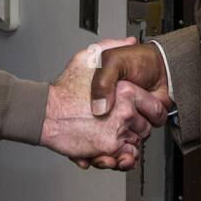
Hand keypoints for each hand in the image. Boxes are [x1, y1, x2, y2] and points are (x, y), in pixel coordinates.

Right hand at [39, 38, 167, 169]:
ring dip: (127, 144)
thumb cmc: (65, 88)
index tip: (140, 112)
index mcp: (126, 90)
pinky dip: (120, 158)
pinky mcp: (108, 148)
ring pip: (136, 144)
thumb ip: (112, 47)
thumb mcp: (89, 57)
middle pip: (146, 128)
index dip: (148, 111)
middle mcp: (125, 111)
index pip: (154, 107)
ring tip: (114, 138)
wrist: (46, 112)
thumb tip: (130, 42)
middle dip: (136, 129)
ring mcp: (118, 131)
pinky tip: (111, 151)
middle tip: (122, 125)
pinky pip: (125, 158)